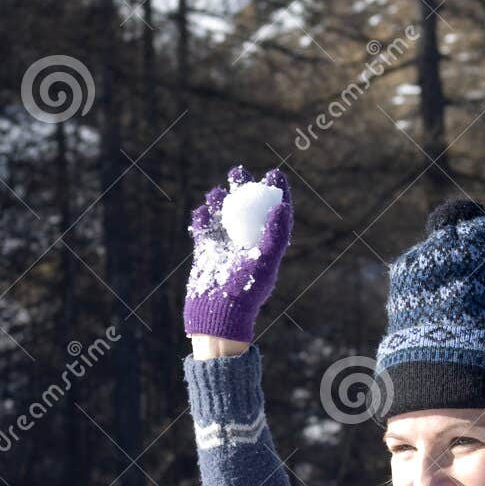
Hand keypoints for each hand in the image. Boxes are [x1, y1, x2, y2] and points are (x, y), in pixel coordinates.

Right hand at [182, 165, 291, 343]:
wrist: (218, 314)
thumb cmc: (246, 293)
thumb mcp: (264, 263)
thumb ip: (275, 235)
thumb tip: (282, 206)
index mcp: (266, 244)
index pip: (274, 211)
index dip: (276, 191)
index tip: (274, 173)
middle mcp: (247, 242)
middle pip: (247, 206)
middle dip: (243, 186)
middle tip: (238, 171)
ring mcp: (225, 245)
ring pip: (223, 214)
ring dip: (220, 200)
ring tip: (218, 192)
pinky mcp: (206, 251)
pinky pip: (203, 228)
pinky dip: (202, 218)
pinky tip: (202, 213)